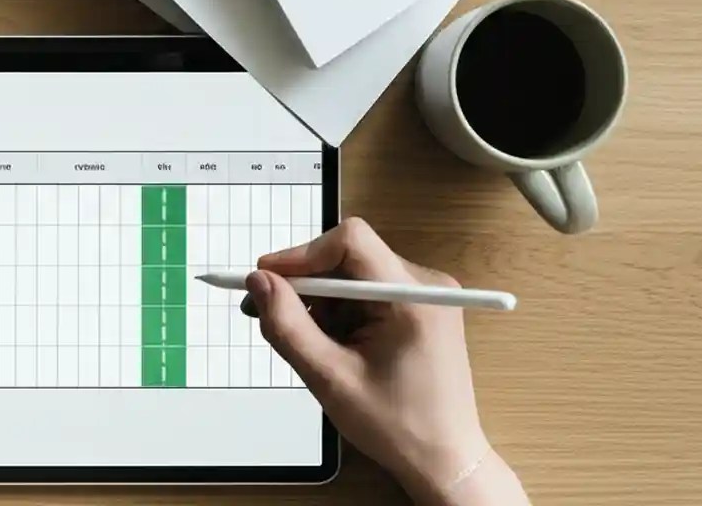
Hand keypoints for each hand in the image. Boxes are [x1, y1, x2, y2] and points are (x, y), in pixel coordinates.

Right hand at [245, 218, 527, 504]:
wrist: (444, 459)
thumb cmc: (396, 426)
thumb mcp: (330, 378)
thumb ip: (288, 326)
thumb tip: (257, 282)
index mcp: (412, 297)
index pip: (351, 241)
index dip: (302, 255)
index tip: (266, 281)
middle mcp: (424, 284)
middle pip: (347, 258)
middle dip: (304, 286)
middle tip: (267, 316)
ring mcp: (424, 295)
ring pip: (351, 277)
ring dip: (320, 305)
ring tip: (305, 345)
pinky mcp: (417, 309)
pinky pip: (364, 294)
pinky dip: (338, 314)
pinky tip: (328, 346)